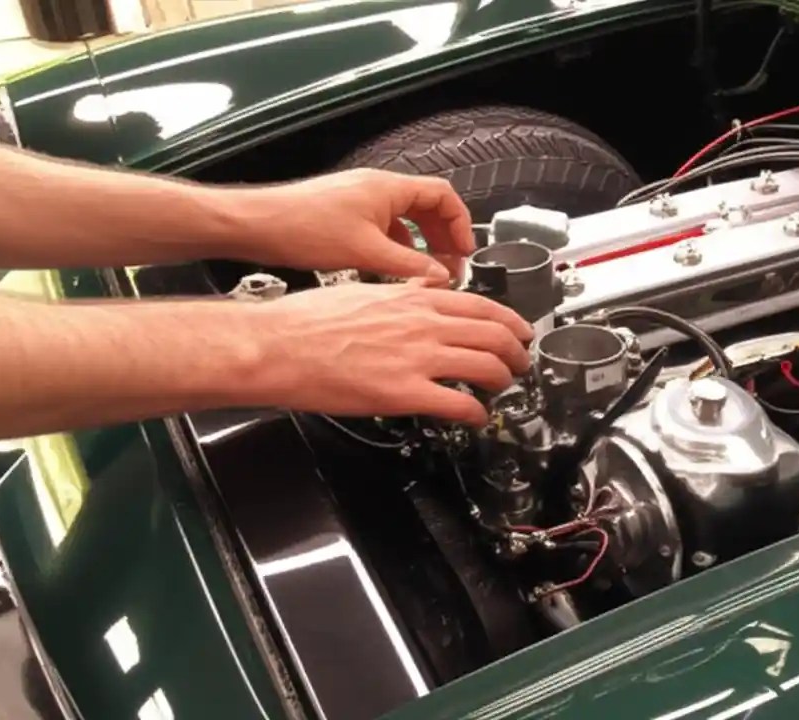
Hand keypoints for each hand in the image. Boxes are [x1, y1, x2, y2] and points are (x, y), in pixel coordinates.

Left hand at [229, 169, 473, 283]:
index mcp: (388, 188)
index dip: (460, 224)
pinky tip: (392, 269)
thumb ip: (409, 266)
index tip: (464, 250)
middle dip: (442, 237)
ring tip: (424, 272)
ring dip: (419, 245)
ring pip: (405, 219)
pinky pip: (383, 227)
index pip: (443, 196)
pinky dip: (396, 246)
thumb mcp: (366, 253)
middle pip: (427, 207)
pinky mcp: (345, 213)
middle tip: (450, 266)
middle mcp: (376, 188)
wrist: (258, 225)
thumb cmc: (302, 228)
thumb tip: (438, 277)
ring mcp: (360, 199)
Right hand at [253, 282, 532, 425]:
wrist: (277, 345)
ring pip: (486, 366)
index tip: (519, 331)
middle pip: (494, 335)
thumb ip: (402, 293)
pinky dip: (476, 413)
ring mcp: (417, 358)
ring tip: (503, 388)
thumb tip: (423, 291)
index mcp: (414, 298)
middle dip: (517, 352)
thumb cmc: (307, 321)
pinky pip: (458, 404)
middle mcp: (424, 323)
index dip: (510, 321)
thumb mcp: (366, 290)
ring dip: (503, 380)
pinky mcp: (404, 392)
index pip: (481, 305)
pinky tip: (476, 418)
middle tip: (521, 364)